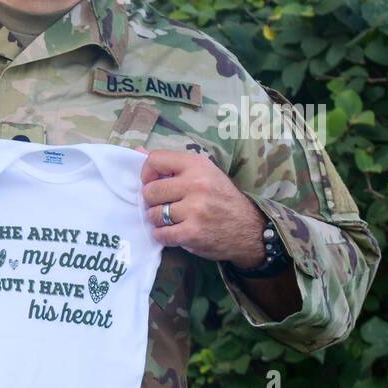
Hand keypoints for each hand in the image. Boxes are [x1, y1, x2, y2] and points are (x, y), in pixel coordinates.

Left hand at [137, 148, 266, 265]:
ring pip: (153, 214)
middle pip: (150, 191)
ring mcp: (195, 209)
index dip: (147, 174)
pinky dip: (164, 236)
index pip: (155, 160)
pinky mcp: (192, 232)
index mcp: (197, 165)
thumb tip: (137, 151)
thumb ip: (171, 164)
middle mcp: (196, 184)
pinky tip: (175, 232)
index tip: (153, 183)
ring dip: (158, 220)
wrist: (250, 229)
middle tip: (164, 205)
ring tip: (173, 220)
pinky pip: (161, 234)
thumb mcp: (203, 173)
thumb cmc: (222, 199)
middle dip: (152, 201)